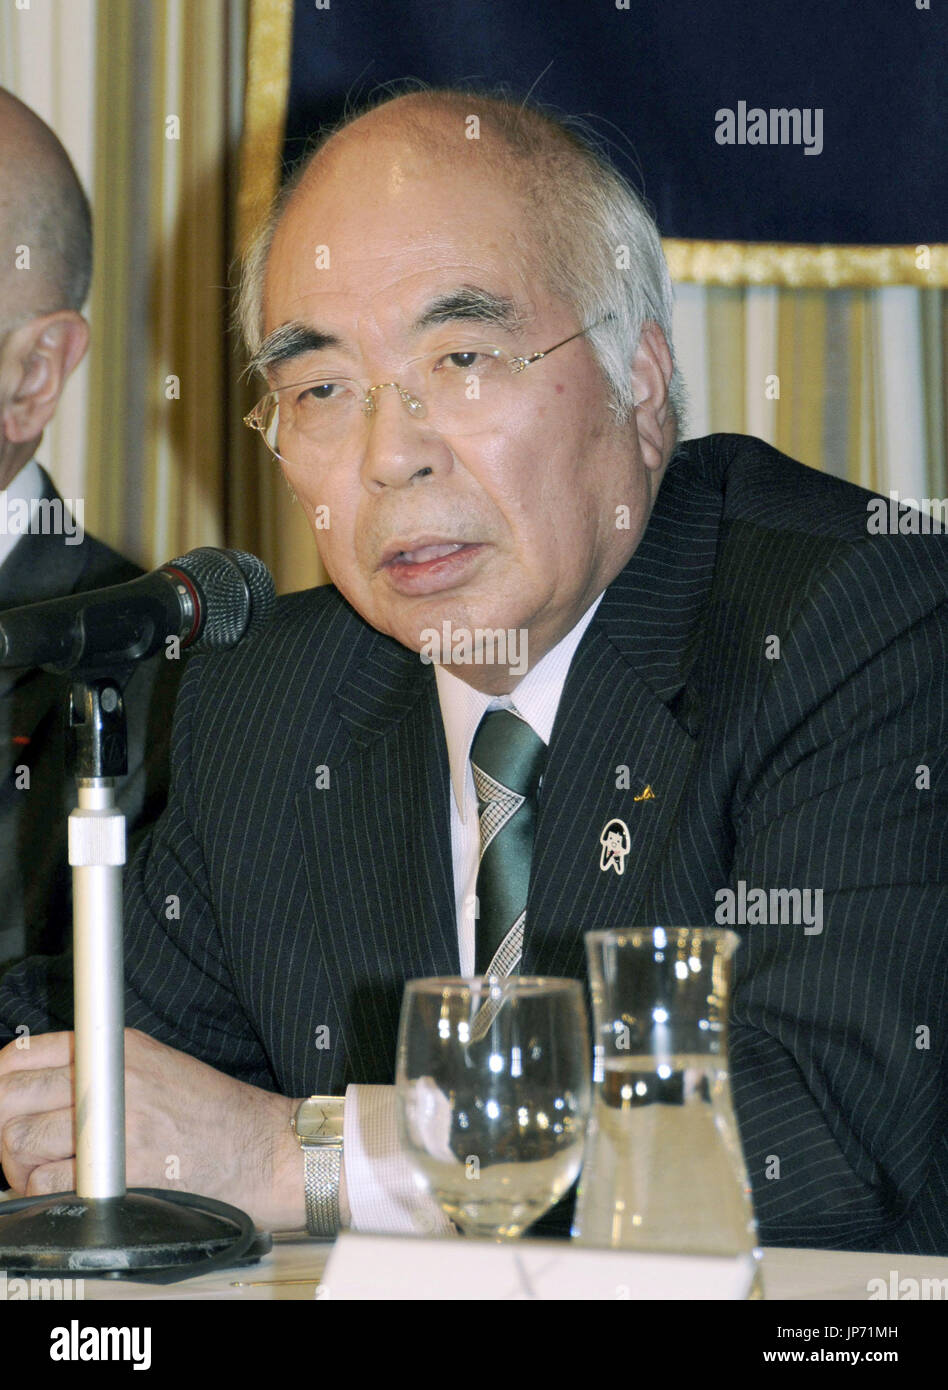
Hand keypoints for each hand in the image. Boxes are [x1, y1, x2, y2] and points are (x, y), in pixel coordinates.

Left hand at [0, 1028, 303, 1229]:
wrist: (263, 1149)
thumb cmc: (217, 1114)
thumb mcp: (160, 1065)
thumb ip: (103, 1068)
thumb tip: (42, 1085)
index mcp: (118, 1049)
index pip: (28, 1052)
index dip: (1, 1077)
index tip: (2, 1094)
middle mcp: (110, 1080)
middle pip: (11, 1096)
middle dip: (3, 1124)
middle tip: (16, 1143)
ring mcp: (112, 1125)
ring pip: (20, 1141)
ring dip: (20, 1163)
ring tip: (42, 1171)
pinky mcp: (117, 1170)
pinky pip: (46, 1184)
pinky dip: (44, 1192)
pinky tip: (67, 1189)